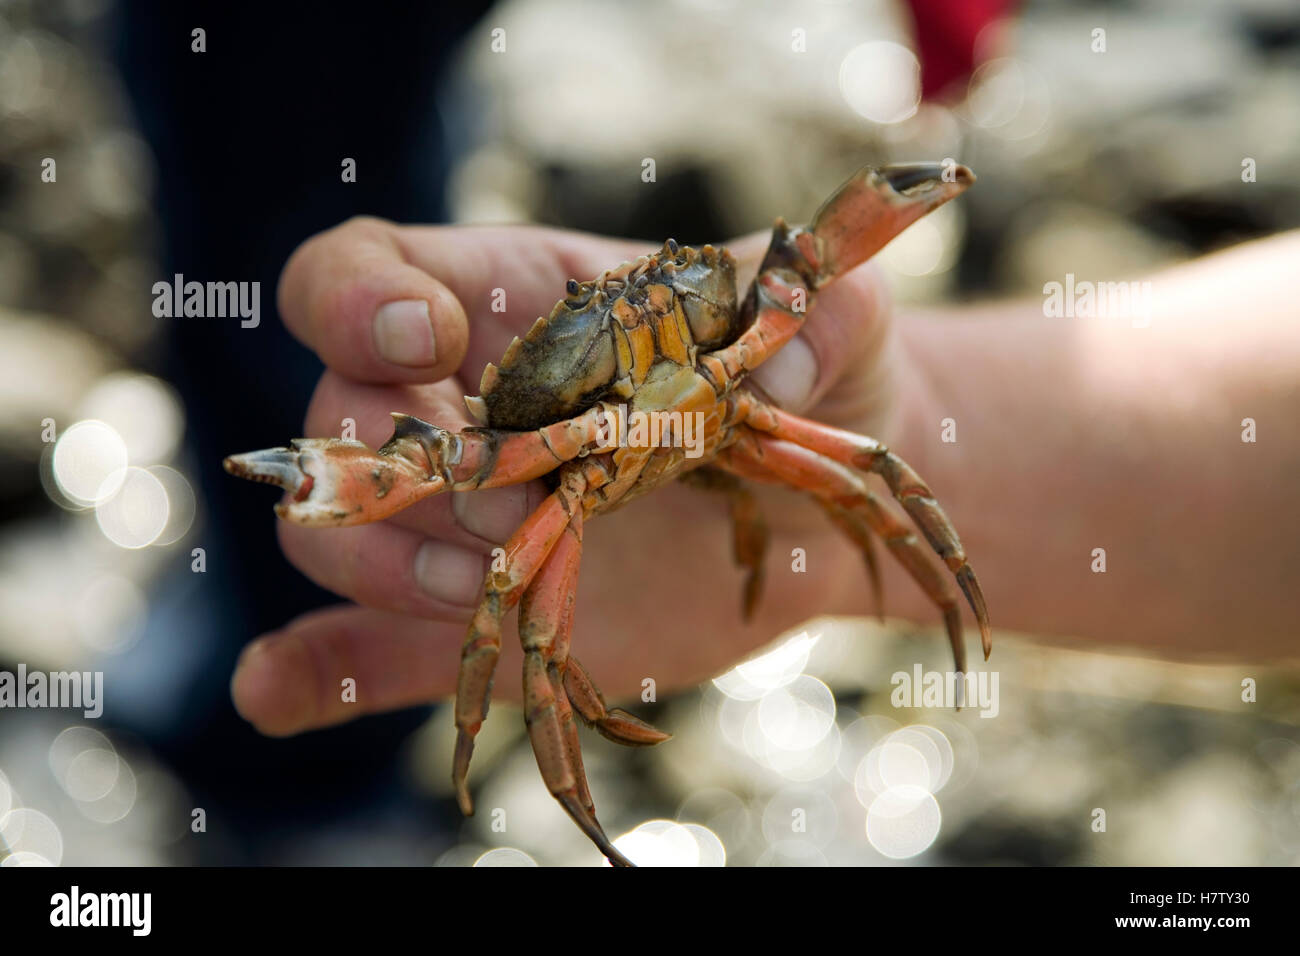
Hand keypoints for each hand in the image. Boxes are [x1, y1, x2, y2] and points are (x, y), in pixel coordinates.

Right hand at [231, 216, 910, 735]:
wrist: (816, 503)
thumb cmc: (808, 386)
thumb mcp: (836, 330)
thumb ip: (823, 315)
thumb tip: (772, 366)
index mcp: (515, 304)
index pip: (368, 272)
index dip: (362, 301)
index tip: (433, 349)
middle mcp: (463, 409)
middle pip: (339, 414)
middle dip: (402, 468)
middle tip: (512, 511)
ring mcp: (462, 519)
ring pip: (334, 531)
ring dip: (377, 563)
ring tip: (483, 582)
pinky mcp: (483, 614)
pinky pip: (358, 646)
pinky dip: (309, 671)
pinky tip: (276, 691)